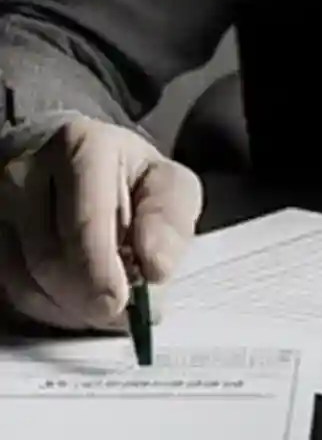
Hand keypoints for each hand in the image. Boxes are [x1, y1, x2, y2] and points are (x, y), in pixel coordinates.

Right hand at [0, 116, 201, 330]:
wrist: (77, 164)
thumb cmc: (129, 179)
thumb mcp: (168, 185)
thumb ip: (170, 221)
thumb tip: (156, 268)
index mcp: (81, 148)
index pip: (83, 224)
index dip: (101, 273)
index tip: (121, 303)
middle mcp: (26, 172)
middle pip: (49, 259)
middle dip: (89, 297)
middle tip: (120, 309)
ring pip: (24, 282)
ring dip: (69, 307)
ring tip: (102, 298)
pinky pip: (8, 291)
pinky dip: (45, 308)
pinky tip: (73, 300)